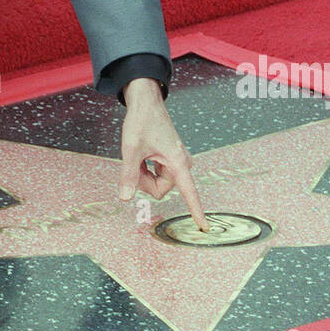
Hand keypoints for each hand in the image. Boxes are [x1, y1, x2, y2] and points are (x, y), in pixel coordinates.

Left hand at [118, 78, 208, 230]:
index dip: (196, 211)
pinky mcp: (170, 160)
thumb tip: (125, 198)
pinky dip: (146, 168)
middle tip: (135, 160)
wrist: (145, 102)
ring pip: (157, 183)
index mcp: (177, 162)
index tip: (204, 227)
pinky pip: (157, 175)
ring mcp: (176, 162)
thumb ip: (128, 175)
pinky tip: (142, 154)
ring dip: (144, 173)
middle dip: (144, 180)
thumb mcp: (131, 149)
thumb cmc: (141, 121)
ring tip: (139, 153)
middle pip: (161, 189)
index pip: (189, 192)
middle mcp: (181, 163)